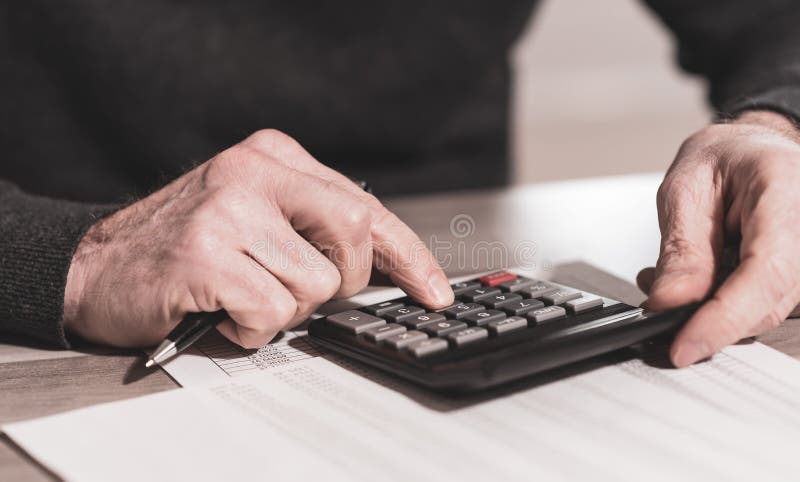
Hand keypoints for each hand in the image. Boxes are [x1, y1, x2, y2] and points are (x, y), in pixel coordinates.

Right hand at [63, 129, 453, 347]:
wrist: (96, 267)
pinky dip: (250, 329)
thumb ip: (313, 229)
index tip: (434, 292)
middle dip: (337, 283)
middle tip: (293, 290)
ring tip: (239, 296)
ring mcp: (226, 208)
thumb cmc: (184, 251)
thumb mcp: (256, 218)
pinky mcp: (204, 253)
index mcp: (274, 156)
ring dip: (282, 311)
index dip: (409, 255)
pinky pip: (270, 313)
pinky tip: (218, 310)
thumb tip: (385, 266)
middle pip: (352, 237)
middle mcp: (253, 170)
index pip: (366, 207)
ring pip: (313, 286)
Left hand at [637, 111, 799, 366]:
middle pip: (768, 302)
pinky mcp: (797, 275)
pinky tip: (693, 283)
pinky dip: (720, 304)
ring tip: (667, 280)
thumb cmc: (724, 159)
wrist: (751, 151)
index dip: (724, 319)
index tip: (685, 346)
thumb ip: (682, 249)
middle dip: (707, 322)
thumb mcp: (685, 191)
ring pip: (764, 311)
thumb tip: (668, 303)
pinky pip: (762, 305)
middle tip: (657, 309)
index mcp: (785, 191)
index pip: (765, 272)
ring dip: (709, 311)